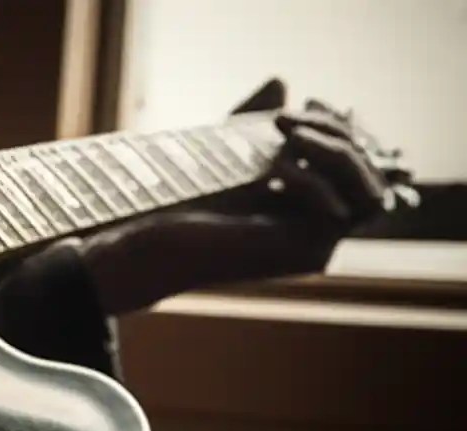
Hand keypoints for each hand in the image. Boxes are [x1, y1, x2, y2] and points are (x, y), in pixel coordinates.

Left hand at [76, 101, 388, 314]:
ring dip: (333, 151)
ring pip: (367, 194)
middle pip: (371, 177)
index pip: (359, 164)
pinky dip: (308, 179)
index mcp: (310, 211)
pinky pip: (333, 210)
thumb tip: (282, 81)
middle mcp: (322, 233)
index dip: (343, 128)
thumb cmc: (185, 202)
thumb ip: (259, 122)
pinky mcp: (304, 253)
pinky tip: (273, 167)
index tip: (308, 100)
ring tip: (285, 129)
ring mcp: (318, 247)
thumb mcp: (232, 153)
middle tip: (288, 114)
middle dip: (338, 135)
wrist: (154, 244)